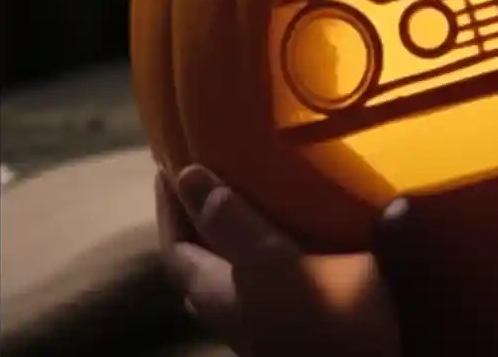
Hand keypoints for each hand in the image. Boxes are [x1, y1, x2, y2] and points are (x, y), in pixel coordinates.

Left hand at [157, 166, 400, 356]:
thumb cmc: (327, 321)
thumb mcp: (278, 265)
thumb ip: (236, 224)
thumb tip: (188, 174)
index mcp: (219, 293)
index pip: (176, 249)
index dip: (170, 208)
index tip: (170, 164)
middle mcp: (233, 314)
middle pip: (201, 268)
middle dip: (202, 225)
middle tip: (213, 181)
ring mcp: (264, 329)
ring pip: (236, 281)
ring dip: (235, 245)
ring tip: (253, 209)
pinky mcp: (298, 333)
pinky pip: (268, 287)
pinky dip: (268, 261)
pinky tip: (298, 249)